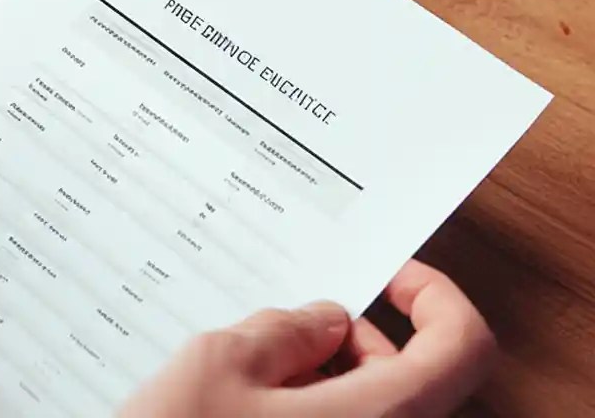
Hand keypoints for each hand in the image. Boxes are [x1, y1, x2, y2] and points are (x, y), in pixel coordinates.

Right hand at [121, 260, 494, 417]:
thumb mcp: (222, 364)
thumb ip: (284, 329)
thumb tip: (322, 319)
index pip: (461, 345)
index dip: (434, 296)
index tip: (392, 277)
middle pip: (414, 377)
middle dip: (355, 340)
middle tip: (292, 327)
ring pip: (375, 409)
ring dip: (325, 378)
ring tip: (251, 375)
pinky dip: (309, 410)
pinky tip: (246, 408)